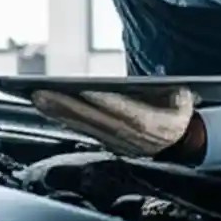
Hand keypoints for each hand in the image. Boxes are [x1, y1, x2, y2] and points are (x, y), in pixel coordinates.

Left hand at [30, 87, 198, 156]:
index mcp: (152, 123)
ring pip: (85, 127)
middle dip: (66, 106)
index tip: (82, 89)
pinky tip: (48, 108)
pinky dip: (65, 120)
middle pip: (95, 120)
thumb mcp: (181, 95)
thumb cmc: (178, 110)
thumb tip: (150, 76)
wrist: (183, 141)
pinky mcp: (108, 144)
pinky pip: (84, 131)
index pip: (124, 111)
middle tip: (40, 93)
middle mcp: (132, 137)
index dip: (103, 101)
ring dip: (59, 113)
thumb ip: (167, 87)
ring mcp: (118, 143)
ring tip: (37, 97)